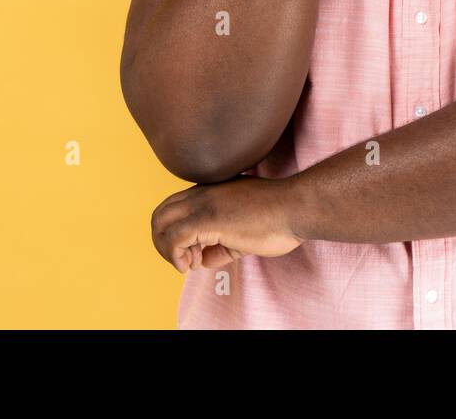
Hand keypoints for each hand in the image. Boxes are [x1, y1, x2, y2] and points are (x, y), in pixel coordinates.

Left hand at [150, 176, 304, 272]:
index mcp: (210, 191)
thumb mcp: (242, 232)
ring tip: (189, 263)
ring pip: (160, 224)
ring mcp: (203, 204)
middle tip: (186, 260)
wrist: (295, 207)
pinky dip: (175, 255)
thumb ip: (220, 246)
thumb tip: (204, 261)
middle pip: (160, 214)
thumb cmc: (278, 218)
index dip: (176, 235)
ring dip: (167, 250)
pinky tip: (192, 265)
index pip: (173, 208)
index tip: (196, 252)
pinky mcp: (207, 219)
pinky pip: (174, 238)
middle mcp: (201, 193)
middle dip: (164, 243)